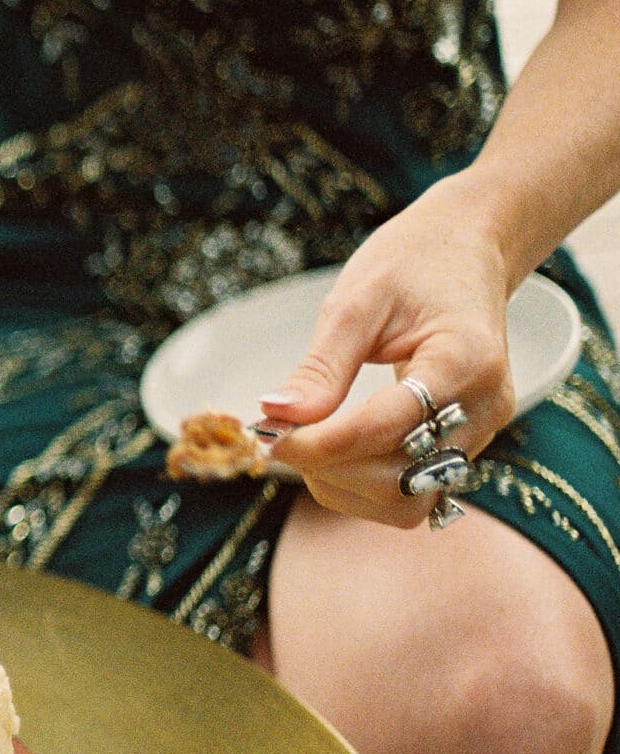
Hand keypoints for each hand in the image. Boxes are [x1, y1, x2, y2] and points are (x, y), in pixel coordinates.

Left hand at [259, 175, 516, 526]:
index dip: (321, 443)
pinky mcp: (463, 445)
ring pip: (407, 500)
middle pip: (402, 480)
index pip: (388, 427)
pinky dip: (361, 485)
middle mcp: (484, 408)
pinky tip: (328, 450)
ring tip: (303, 442)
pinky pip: (411, 491)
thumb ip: (322, 365)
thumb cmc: (412, 264)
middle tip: (279, 436)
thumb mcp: (357, 301)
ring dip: (343, 486)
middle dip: (329, 468)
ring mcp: (479, 432)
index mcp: (466, 361)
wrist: (465, 253)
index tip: (268, 434)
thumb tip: (277, 414)